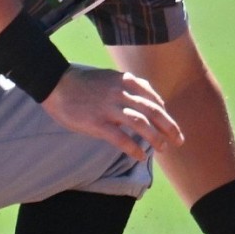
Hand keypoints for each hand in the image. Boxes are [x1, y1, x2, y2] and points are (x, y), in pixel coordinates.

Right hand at [41, 65, 182, 161]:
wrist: (54, 82)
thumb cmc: (81, 82)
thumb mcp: (108, 76)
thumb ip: (126, 85)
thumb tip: (143, 97)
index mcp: (124, 81)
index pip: (152, 98)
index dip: (164, 112)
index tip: (169, 123)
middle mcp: (120, 93)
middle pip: (153, 111)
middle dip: (169, 127)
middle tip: (180, 140)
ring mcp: (109, 108)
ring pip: (141, 124)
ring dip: (155, 138)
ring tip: (163, 149)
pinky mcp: (97, 123)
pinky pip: (120, 138)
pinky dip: (133, 148)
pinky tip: (141, 156)